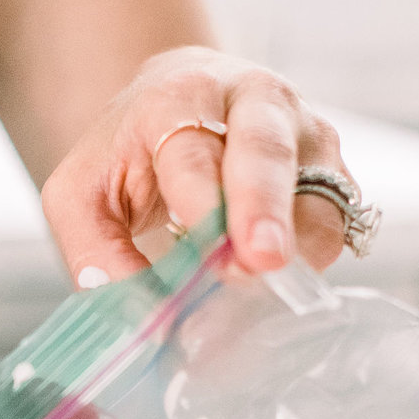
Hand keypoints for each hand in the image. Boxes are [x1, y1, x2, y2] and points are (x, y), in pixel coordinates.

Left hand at [41, 48, 355, 286]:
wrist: (180, 105)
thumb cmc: (128, 154)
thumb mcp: (81, 194)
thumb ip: (95, 253)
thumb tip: (141, 320)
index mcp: (181, 97)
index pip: (194, 150)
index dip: (204, 203)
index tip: (212, 255)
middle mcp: (254, 101)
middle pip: (267, 150)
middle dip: (265, 208)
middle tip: (262, 262)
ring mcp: (306, 133)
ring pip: (318, 195)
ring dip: (294, 254)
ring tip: (261, 300)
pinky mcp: (335, 171)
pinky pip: (337, 223)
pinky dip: (310, 264)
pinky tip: (277, 290)